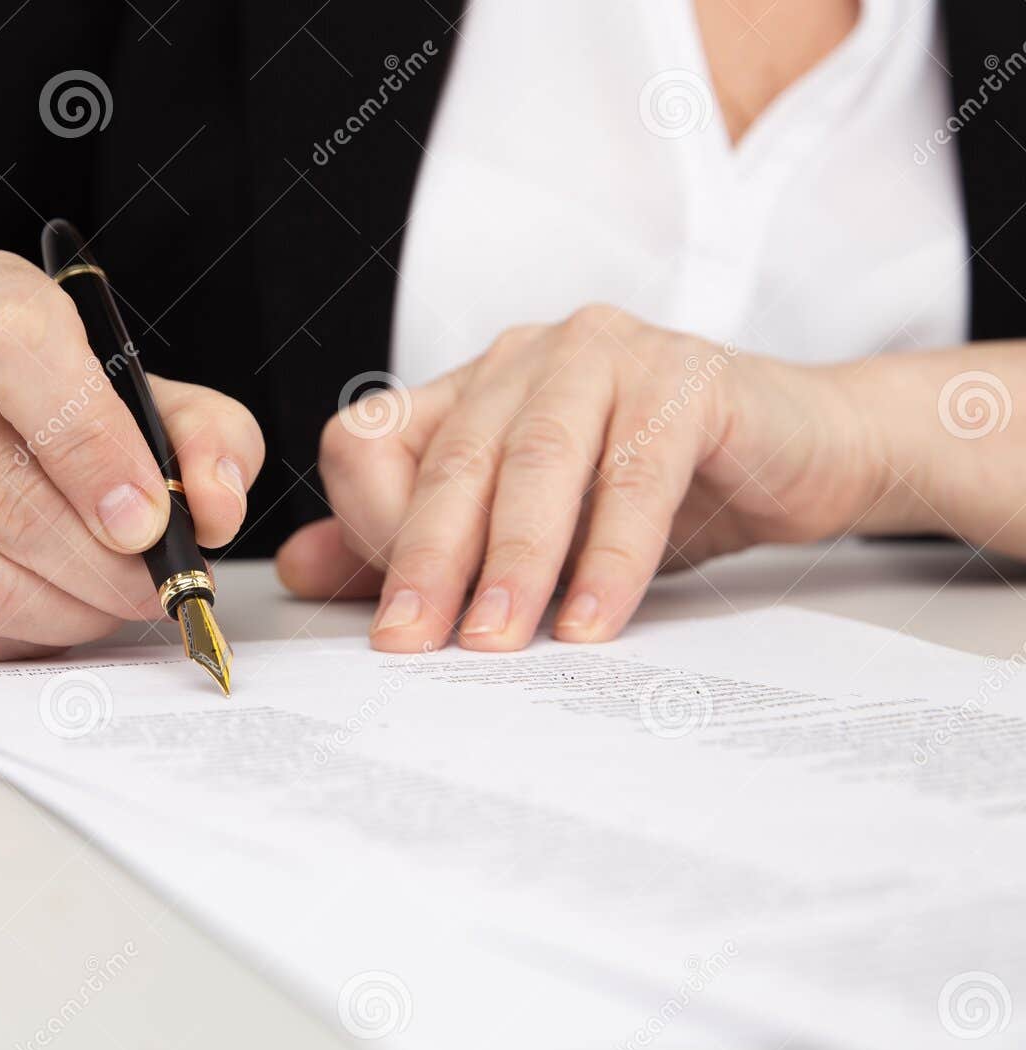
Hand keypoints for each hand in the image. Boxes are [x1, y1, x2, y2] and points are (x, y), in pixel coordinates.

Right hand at [0, 250, 263, 658]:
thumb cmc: (35, 404)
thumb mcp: (132, 388)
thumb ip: (202, 434)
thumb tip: (217, 504)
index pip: (20, 352)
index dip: (92, 445)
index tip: (149, 519)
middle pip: (3, 493)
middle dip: (102, 567)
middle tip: (152, 589)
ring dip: (62, 612)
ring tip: (105, 605)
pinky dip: (4, 636)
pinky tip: (41, 613)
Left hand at [277, 305, 901, 650]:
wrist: (798, 453)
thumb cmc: (654, 494)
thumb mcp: (525, 532)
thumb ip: (412, 545)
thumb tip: (299, 570)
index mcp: (468, 389)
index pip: (369, 442)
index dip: (370, 527)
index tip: (395, 618)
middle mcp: (524, 359)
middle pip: (450, 459)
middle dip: (427, 559)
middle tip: (413, 645)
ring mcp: (605, 354)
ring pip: (537, 462)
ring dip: (514, 560)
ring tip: (499, 641)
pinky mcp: (686, 375)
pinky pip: (636, 473)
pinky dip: (611, 554)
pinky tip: (593, 619)